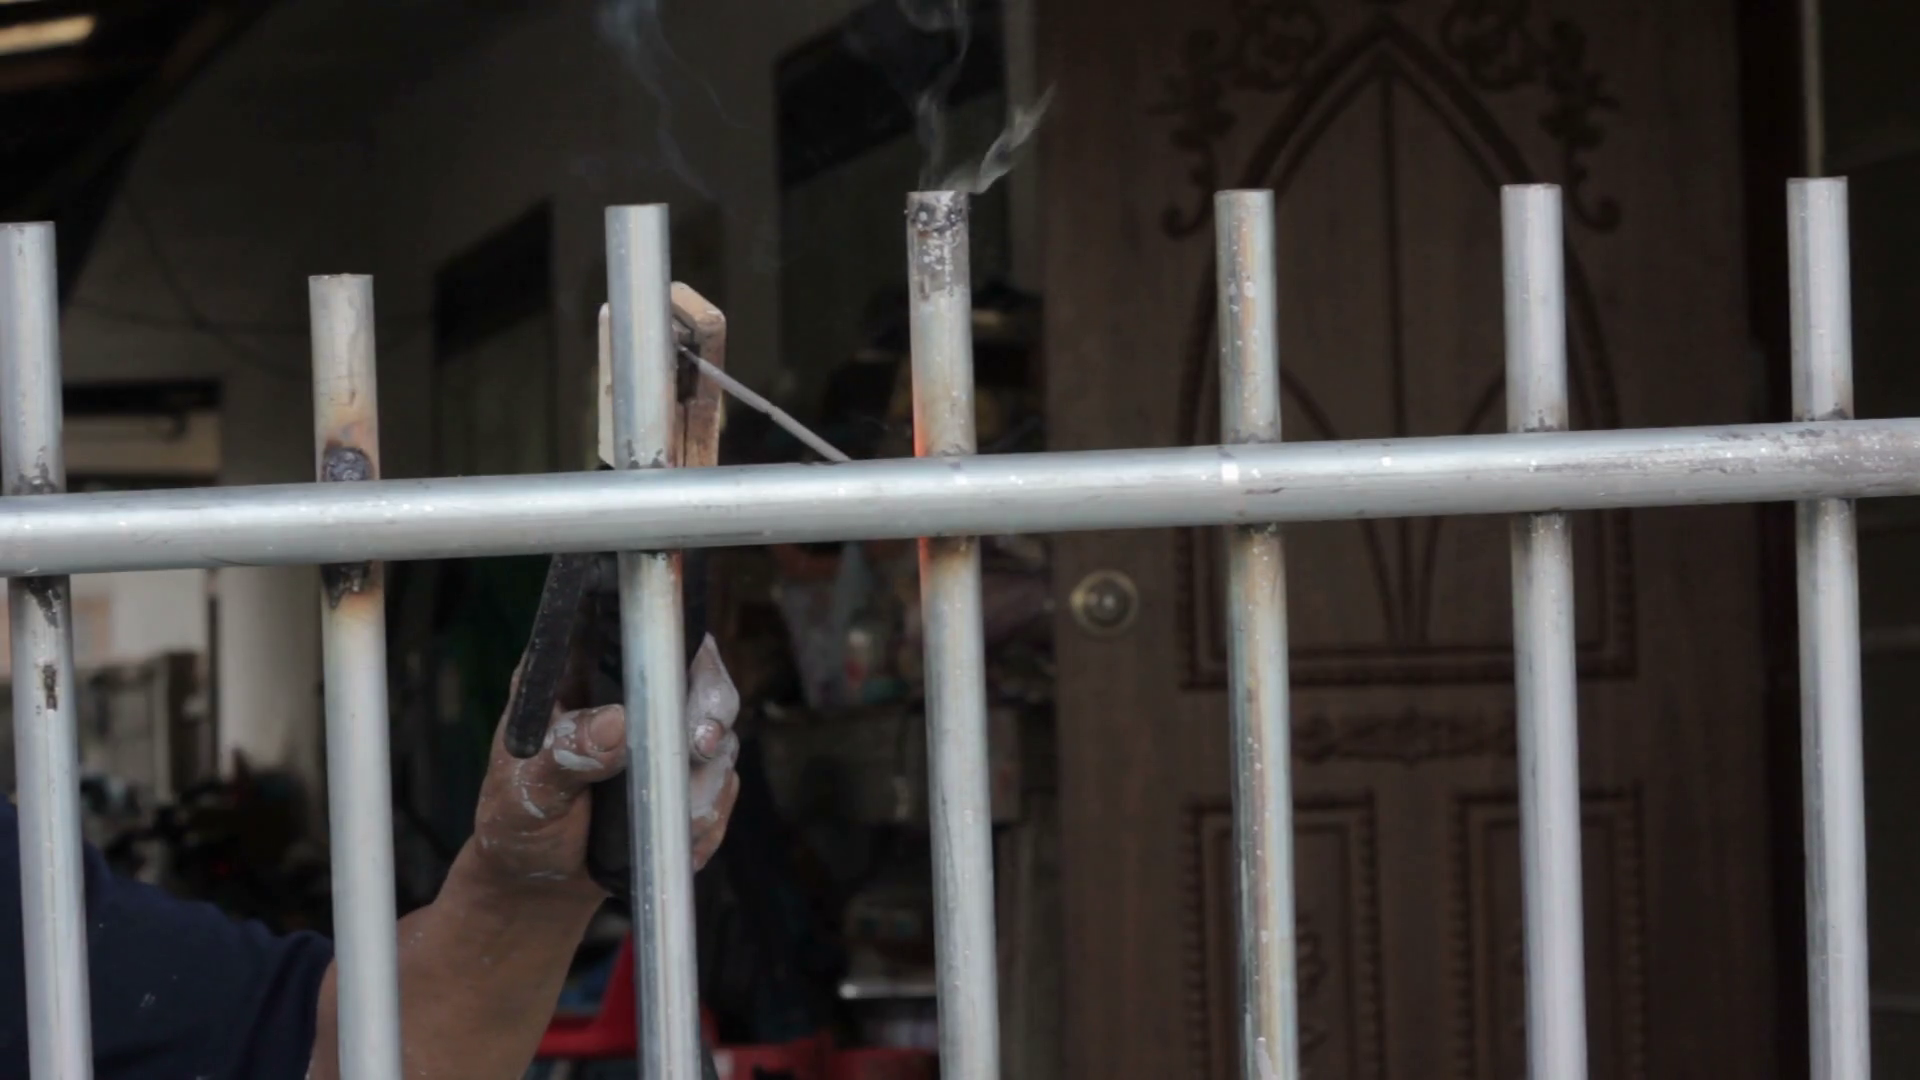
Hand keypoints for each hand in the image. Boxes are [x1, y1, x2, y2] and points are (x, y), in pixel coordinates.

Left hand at [470, 635, 741, 897]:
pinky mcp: (691, 777)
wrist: (541, 881)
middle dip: (711, 713)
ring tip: (657, 819)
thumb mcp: (526, 790)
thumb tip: (616, 723)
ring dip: (703, 783)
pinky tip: (667, 836)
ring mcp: (667, 736)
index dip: (674, 644)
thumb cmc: (518, 824)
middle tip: (699, 746)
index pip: (639, 631)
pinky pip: (724, 787)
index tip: (685, 684)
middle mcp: (633, 695)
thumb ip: (565, 754)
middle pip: (702, 675)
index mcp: (583, 672)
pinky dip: (704, 818)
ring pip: (721, 737)